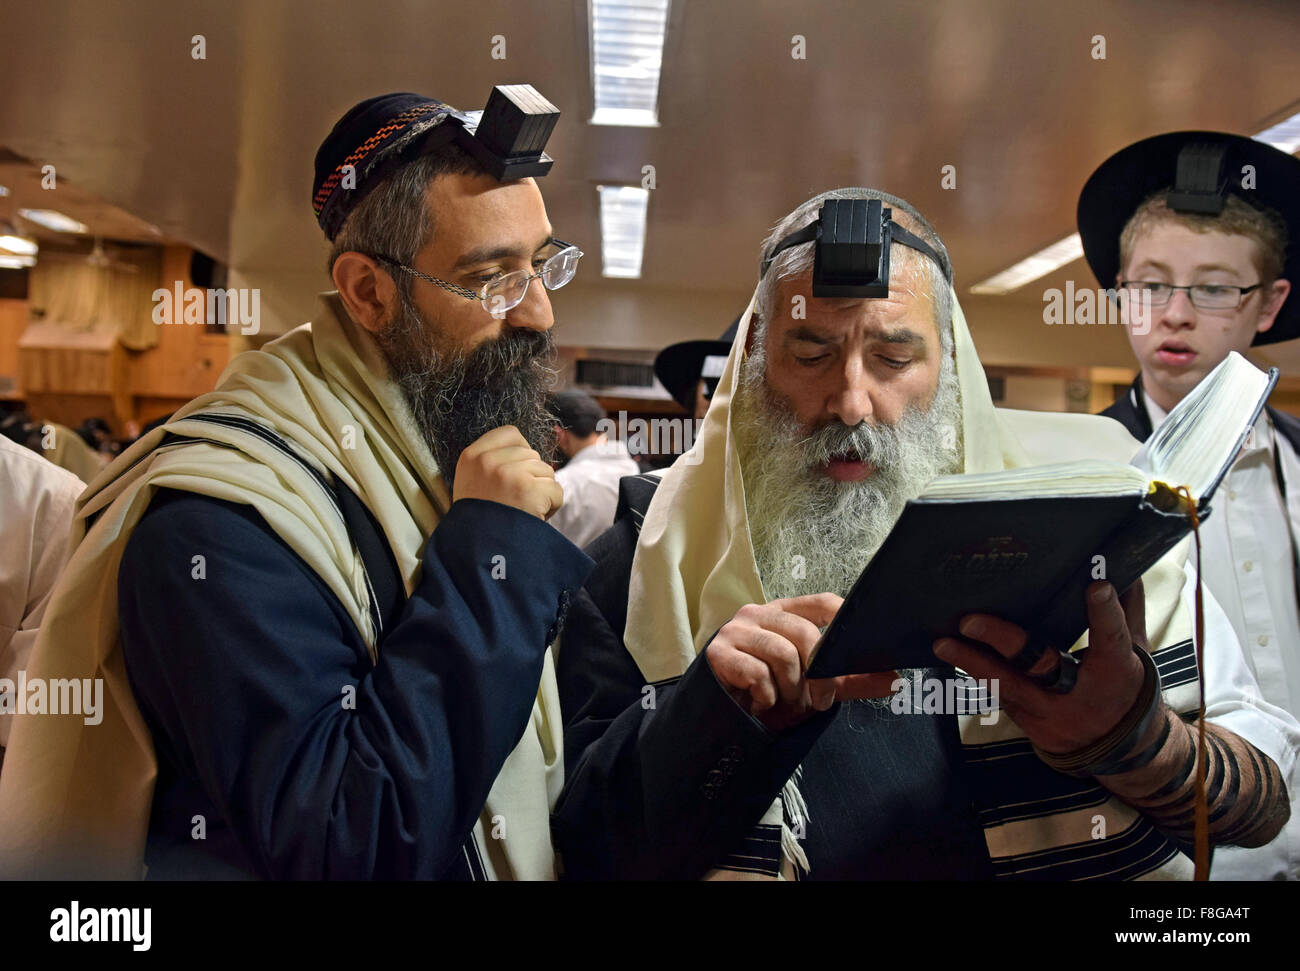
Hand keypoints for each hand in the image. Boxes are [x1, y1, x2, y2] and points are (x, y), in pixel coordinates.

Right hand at [453, 425, 563, 519]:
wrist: (478, 555)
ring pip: (546, 471)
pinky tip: (534, 517)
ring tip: (523, 511)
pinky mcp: (528, 490)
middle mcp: (488, 461)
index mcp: (471, 456)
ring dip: (542, 492)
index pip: (511, 434)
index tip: (515, 476)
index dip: (521, 453)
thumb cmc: (481, 521)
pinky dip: (552, 506)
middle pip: (532, 455)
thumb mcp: (472, 483)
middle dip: (532, 477)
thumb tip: (530, 452)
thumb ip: (493, 462)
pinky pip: (556, 490)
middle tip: (516, 502)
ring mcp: (508, 474)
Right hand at [706, 593, 898, 732]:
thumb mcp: (812, 685)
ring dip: (792, 690)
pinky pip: (757, 673)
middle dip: (819, 676)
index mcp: (783, 613)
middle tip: (819, 702)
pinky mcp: (718, 653)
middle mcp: (758, 614)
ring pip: (783, 655)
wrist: (719, 715)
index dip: (845, 618)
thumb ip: (847, 679)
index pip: (821, 602)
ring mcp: (736, 631)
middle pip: (806, 634)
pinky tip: (760, 704)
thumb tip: (893, 678)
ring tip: (785, 705)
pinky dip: (767, 696)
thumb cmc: (768, 692)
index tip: (861, 644)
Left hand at [933, 580, 1147, 753]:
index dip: (1104, 613)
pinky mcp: (1030, 724)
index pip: (1112, 637)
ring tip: (942, 643)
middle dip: (1003, 642)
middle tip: (970, 620)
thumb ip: (1126, 610)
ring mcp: (1051, 712)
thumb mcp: (1136, 649)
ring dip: (972, 663)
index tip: (1095, 585)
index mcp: (1116, 669)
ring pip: (1008, 686)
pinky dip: (976, 675)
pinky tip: (951, 657)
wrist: (1123, 751)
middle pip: (1041, 665)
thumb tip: (1123, 567)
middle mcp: (1080, 693)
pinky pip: (999, 696)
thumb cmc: (1125, 685)